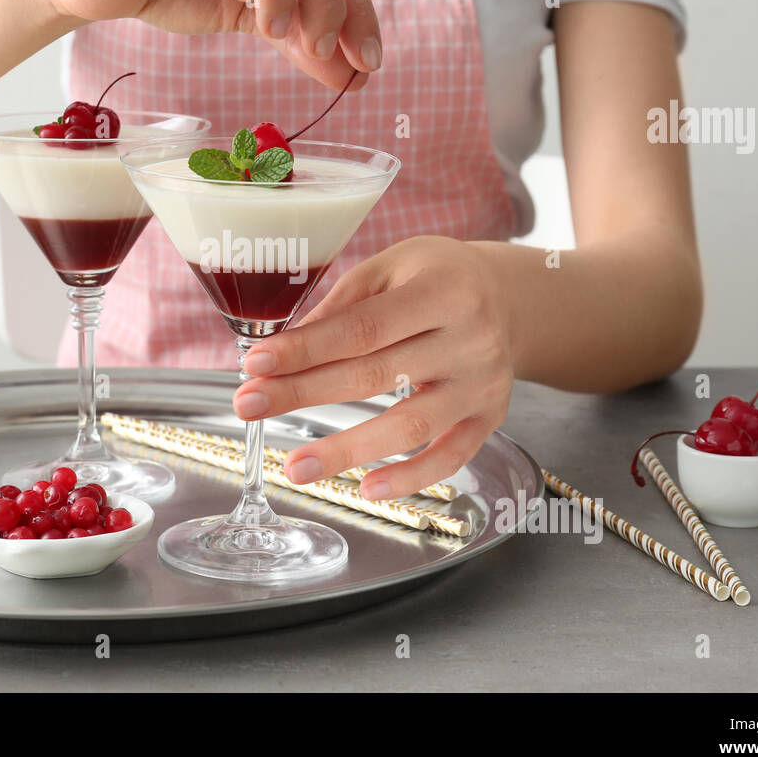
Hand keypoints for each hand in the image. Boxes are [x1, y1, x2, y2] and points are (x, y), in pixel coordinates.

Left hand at [233, 237, 514, 499]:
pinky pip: (450, 457)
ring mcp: (482, 383)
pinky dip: (411, 478)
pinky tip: (368, 489)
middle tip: (249, 406)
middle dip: (304, 393)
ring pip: (411, 425)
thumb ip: (342, 304)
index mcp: (443, 290)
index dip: (306, 349)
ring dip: (348, 450)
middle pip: (376, 375)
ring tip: (296, 466)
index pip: (363, 327)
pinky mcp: (490, 418)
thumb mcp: (392, 267)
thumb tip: (284, 349)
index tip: (256, 365)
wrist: (508, 297)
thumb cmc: (437, 277)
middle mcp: (470, 338)